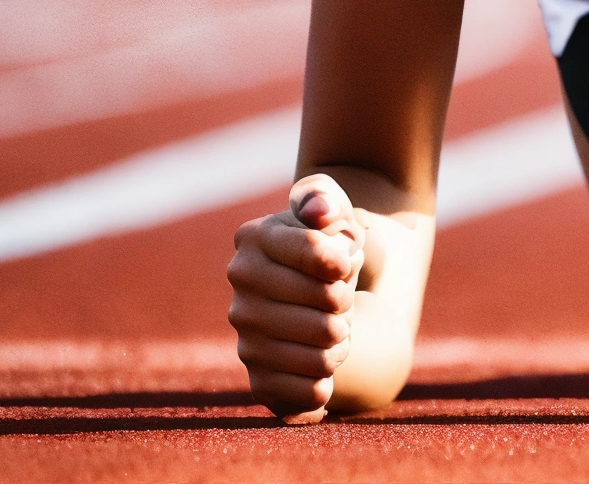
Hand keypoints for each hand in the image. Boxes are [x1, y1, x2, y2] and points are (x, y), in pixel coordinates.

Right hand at [228, 174, 366, 422]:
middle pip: (328, 302)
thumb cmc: (332, 240)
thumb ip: (326, 198)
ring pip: (324, 348)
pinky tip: (323, 359)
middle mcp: (240, 287)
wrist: (329, 290)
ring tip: (336, 324)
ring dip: (344, 337)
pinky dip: (331, 377)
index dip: (347, 261)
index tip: (346, 260)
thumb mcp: (333, 205)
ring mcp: (245, 334)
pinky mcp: (259, 379)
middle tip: (339, 294)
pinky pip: (311, 391)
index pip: (319, 255)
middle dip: (348, 298)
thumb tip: (320, 212)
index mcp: (255, 238)